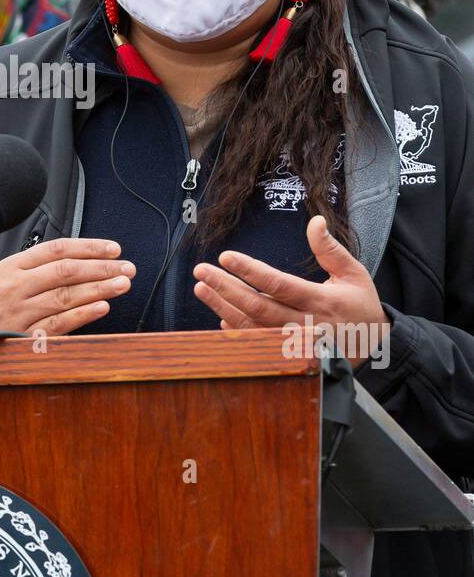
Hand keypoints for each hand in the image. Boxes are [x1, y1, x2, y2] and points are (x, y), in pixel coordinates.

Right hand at [0, 237, 134, 336]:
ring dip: (99, 288)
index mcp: (12, 266)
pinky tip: (102, 307)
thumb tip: (88, 257)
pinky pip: (59, 325)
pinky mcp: (26, 338)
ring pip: (65, 296)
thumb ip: (42, 264)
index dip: (89, 247)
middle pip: (65, 271)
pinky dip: (82, 315)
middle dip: (101, 268)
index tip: (114, 249)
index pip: (57, 249)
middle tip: (127, 267)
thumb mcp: (10, 274)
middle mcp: (16, 288)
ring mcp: (21, 313)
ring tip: (122, 284)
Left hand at [192, 215, 389, 360]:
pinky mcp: (289, 355)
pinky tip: (219, 316)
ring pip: (252, 327)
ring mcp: (295, 344)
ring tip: (201, 289)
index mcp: (321, 301)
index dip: (250, 271)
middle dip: (226, 288)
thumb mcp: (353, 274)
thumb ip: (330, 249)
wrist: (375, 348)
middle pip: (258, 306)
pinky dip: (236, 332)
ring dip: (223, 308)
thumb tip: (315, 221)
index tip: (226, 257)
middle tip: (201, 271)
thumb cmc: (362, 306)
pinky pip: (257, 345)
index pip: (278, 284)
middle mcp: (305, 324)